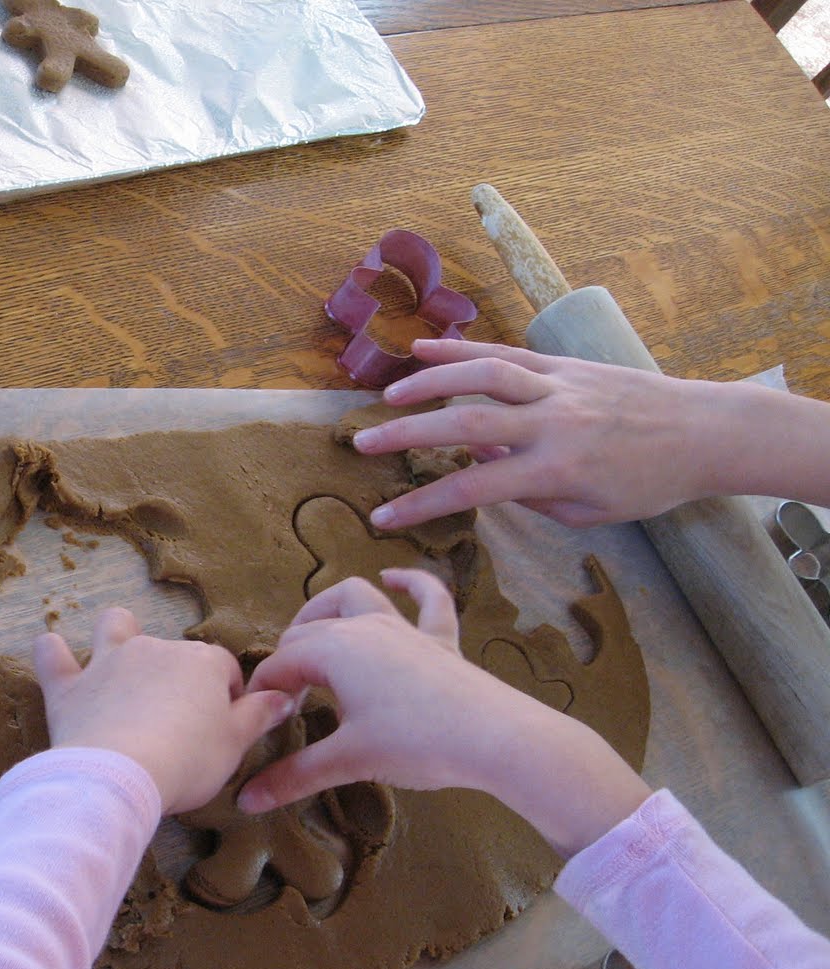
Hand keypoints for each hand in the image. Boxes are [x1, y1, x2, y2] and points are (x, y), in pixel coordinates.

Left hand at [33, 609, 293, 815]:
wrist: (121, 774)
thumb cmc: (188, 760)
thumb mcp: (236, 743)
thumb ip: (260, 715)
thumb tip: (284, 696)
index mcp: (202, 662)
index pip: (224, 669)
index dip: (227, 696)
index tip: (225, 725)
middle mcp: (156, 649)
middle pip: (173, 653)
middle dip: (177, 675)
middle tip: (179, 718)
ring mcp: (108, 663)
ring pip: (115, 628)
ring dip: (118, 634)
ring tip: (120, 655)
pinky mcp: (69, 687)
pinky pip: (53, 657)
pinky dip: (52, 653)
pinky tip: (52, 650)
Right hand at [241, 570, 651, 856]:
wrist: (494, 738)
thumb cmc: (415, 743)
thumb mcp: (348, 760)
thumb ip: (294, 776)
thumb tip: (245, 800)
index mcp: (333, 649)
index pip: (279, 667)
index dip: (261, 695)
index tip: (253, 724)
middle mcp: (363, 627)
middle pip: (306, 634)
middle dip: (286, 662)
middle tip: (282, 704)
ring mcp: (403, 628)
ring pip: (355, 598)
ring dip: (326, 608)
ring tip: (310, 631)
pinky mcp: (440, 639)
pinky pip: (428, 599)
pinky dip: (412, 583)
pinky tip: (395, 576)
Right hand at [352, 339, 748, 529]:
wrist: (706, 431)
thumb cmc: (650, 483)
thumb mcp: (590, 511)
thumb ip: (531, 495)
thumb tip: (481, 464)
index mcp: (557, 469)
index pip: (473, 487)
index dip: (422, 505)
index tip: (382, 519)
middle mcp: (552, 422)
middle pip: (464, 423)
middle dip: (407, 434)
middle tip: (361, 444)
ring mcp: (557, 386)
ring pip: (481, 376)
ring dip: (428, 382)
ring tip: (387, 395)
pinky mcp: (564, 364)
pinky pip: (506, 354)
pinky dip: (461, 350)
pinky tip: (423, 349)